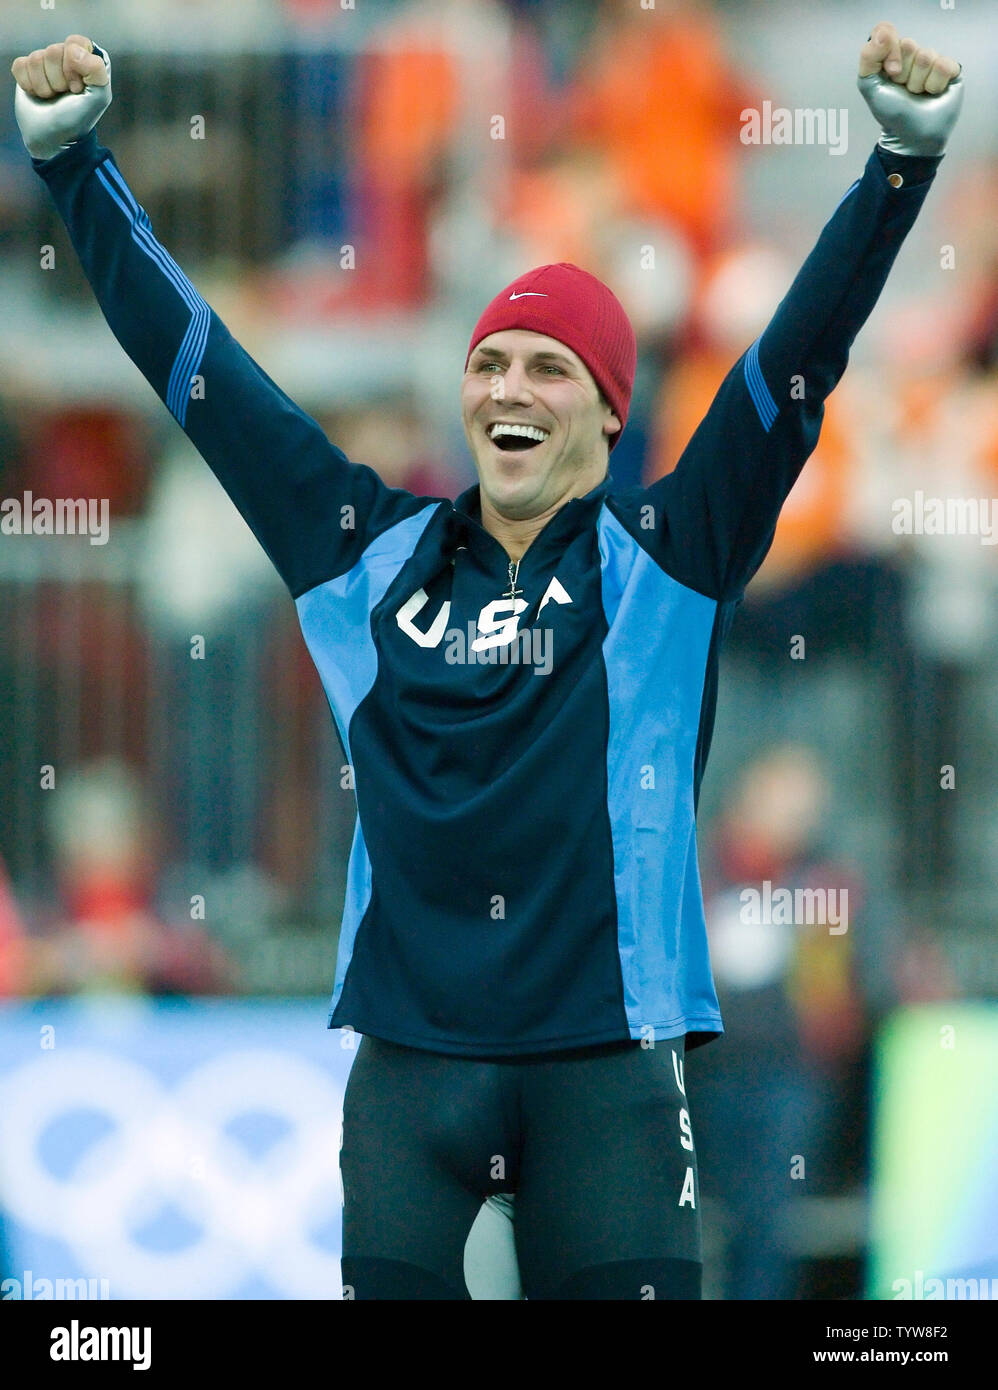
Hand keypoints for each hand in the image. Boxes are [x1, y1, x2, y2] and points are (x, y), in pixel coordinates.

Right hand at [11, 35, 110, 160]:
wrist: (54, 139)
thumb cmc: (78, 118)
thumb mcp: (99, 97)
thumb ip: (97, 70)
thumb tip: (72, 50)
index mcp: (85, 60)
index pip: (75, 42)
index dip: (74, 64)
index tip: (77, 87)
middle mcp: (65, 58)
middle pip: (53, 51)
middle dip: (58, 79)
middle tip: (64, 95)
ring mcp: (45, 64)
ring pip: (36, 58)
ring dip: (44, 85)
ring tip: (52, 97)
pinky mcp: (26, 70)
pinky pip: (21, 64)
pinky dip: (28, 84)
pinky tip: (37, 95)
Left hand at [857, 21, 962, 156]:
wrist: (912, 136)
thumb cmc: (891, 112)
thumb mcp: (869, 85)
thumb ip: (868, 57)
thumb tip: (884, 34)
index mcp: (890, 54)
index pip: (887, 31)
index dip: (888, 50)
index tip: (889, 74)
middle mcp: (911, 54)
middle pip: (908, 44)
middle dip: (903, 73)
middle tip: (903, 89)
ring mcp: (932, 60)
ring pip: (926, 56)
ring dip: (918, 83)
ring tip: (917, 94)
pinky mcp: (951, 69)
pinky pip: (944, 65)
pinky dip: (935, 85)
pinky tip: (932, 94)